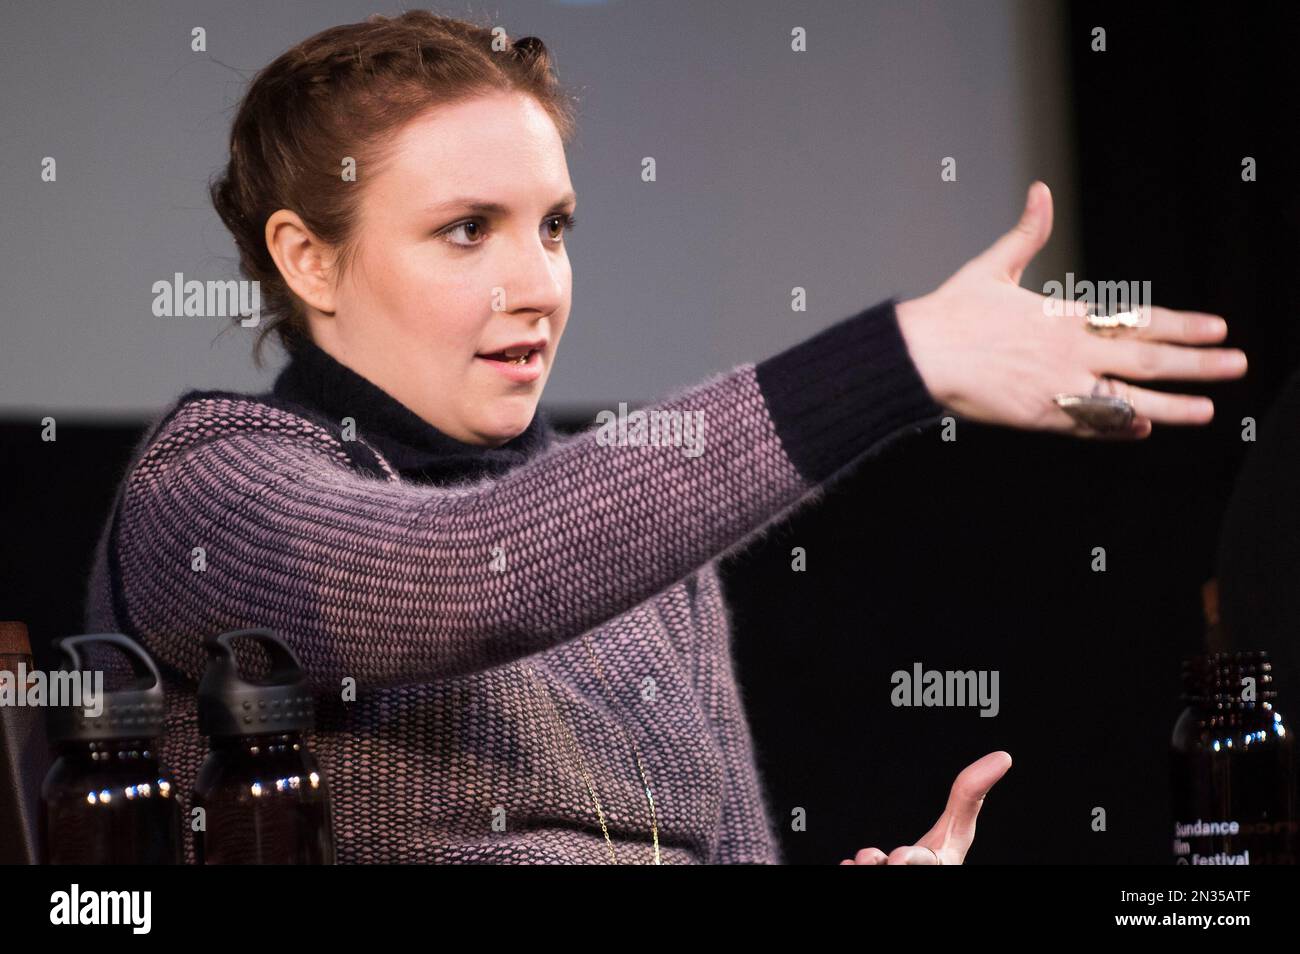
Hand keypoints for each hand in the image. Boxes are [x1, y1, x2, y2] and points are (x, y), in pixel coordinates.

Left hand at [840, 751, 1011, 864]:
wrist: (914, 879)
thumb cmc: (937, 859)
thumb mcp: (956, 829)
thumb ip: (968, 794)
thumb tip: (1003, 757)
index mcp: (940, 864)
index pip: (928, 862)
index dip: (912, 861)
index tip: (898, 856)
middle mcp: (917, 876)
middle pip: (898, 869)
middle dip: (880, 867)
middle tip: (868, 859)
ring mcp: (894, 881)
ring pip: (871, 875)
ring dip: (863, 867)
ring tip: (857, 862)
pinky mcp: (869, 886)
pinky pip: (854, 879)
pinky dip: (849, 872)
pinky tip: (846, 866)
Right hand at [894, 182, 1246, 438]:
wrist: (917, 357)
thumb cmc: (950, 313)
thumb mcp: (992, 267)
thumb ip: (1026, 234)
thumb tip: (1039, 192)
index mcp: (1063, 315)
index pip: (1137, 319)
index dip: (1181, 324)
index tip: (1217, 327)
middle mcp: (1068, 351)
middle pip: (1145, 359)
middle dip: (1196, 363)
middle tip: (1237, 365)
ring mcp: (1055, 386)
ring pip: (1126, 400)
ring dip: (1172, 406)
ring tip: (1209, 411)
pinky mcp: (1036, 416)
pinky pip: (1086, 426)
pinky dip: (1117, 429)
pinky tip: (1145, 431)